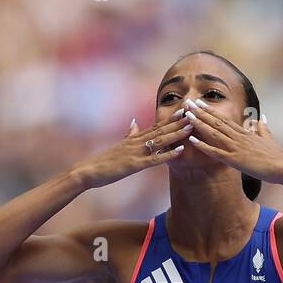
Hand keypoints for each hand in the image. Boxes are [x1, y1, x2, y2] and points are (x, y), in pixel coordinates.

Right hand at [72, 116, 191, 189]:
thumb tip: (134, 121)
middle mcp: (136, 142)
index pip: (155, 126)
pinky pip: (154, 159)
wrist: (88, 171)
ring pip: (160, 141)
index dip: (170, 118)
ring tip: (191, 128)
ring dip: (177, 134)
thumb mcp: (118, 145)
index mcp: (133, 138)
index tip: (183, 110)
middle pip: (161, 130)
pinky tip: (179, 151)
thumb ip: (129, 134)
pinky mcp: (134, 165)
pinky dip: (168, 154)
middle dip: (178, 122)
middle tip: (194, 114)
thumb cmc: (103, 162)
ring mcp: (136, 152)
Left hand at [180, 98, 282, 182]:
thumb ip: (263, 128)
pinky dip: (203, 145)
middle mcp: (238, 137)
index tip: (200, 103)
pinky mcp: (234, 160)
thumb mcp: (269, 139)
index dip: (210, 111)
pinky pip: (215, 151)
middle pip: (216, 121)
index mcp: (245, 133)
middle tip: (187, 103)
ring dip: (198, 123)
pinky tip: (192, 139)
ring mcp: (235, 147)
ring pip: (213, 132)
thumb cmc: (277, 156)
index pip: (224, 119)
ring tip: (186, 115)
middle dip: (200, 112)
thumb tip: (262, 118)